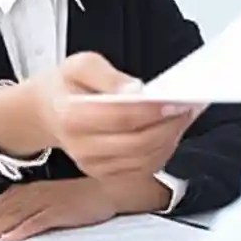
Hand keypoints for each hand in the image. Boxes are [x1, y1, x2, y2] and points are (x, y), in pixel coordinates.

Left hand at [0, 178, 115, 240]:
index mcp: (28, 190)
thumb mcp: (47, 196)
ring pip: (14, 215)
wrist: (108, 186)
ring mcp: (46, 201)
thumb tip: (5, 218)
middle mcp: (33, 193)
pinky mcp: (60, 210)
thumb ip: (26, 205)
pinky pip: (38, 221)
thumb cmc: (80, 193)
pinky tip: (11, 237)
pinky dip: (23, 229)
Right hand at [37, 53, 200, 179]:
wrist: (50, 112)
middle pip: (138, 143)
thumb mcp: (80, 65)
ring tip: (185, 115)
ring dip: (171, 137)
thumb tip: (136, 90)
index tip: (176, 100)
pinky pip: (144, 168)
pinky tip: (171, 130)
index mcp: (71, 117)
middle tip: (189, 106)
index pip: (120, 118)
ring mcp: (95, 166)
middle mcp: (82, 148)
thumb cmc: (67, 86)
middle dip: (170, 125)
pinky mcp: (108, 175)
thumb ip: (108, 75)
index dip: (152, 111)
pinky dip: (164, 150)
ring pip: (145, 159)